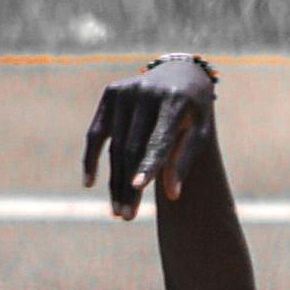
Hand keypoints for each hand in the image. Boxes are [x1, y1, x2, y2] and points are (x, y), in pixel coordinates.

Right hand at [84, 50, 219, 220]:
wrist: (181, 73)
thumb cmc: (194, 111)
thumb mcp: (199, 132)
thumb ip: (184, 160)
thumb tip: (172, 195)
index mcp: (175, 100)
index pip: (159, 139)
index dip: (149, 163)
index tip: (139, 187)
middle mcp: (147, 92)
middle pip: (133, 148)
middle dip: (129, 184)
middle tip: (127, 216)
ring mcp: (126, 91)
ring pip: (115, 146)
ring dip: (114, 182)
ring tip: (118, 211)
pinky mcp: (110, 94)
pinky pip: (96, 133)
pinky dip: (91, 158)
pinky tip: (89, 182)